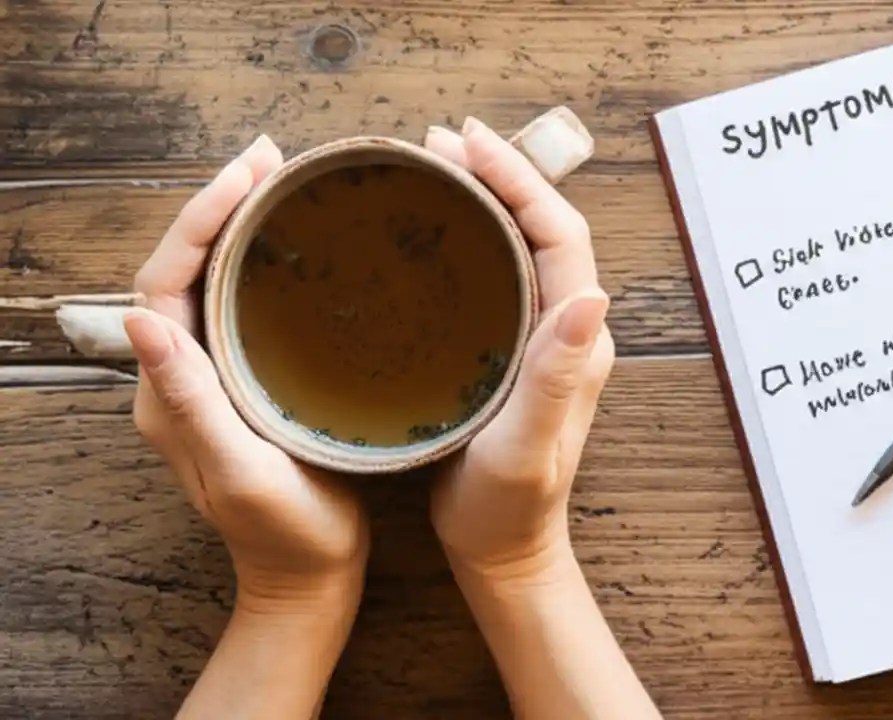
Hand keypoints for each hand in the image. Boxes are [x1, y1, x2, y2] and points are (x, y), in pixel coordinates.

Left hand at [126, 135, 368, 610]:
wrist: (309, 577)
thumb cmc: (286, 531)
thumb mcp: (240, 470)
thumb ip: (191, 400)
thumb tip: (138, 319)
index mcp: (167, 392)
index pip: (164, 282)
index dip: (201, 220)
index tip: (250, 173)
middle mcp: (178, 376)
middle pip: (184, 269)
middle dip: (219, 205)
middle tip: (272, 158)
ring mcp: (210, 379)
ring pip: (212, 281)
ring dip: (239, 226)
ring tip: (282, 183)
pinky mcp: (243, 383)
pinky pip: (241, 305)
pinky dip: (262, 261)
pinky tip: (298, 244)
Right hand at [425, 118, 614, 583]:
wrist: (502, 550)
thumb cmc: (510, 508)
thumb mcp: (528, 445)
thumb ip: (557, 375)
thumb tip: (593, 293)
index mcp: (577, 338)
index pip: (560, 234)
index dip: (519, 180)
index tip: (468, 143)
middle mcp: (566, 328)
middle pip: (540, 226)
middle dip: (498, 174)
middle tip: (439, 142)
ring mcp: (539, 339)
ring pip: (518, 245)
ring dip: (483, 198)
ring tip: (433, 167)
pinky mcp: (511, 351)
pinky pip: (497, 274)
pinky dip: (468, 237)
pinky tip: (429, 231)